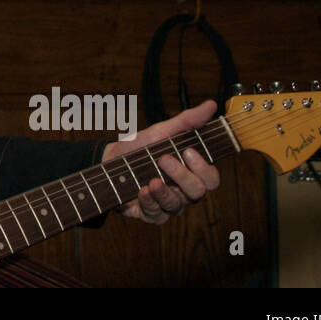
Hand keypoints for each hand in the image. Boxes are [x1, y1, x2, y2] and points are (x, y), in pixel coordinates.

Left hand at [101, 99, 220, 224]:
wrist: (109, 160)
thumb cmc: (140, 146)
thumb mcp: (162, 130)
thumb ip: (188, 121)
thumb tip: (211, 104)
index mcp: (191, 173)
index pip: (211, 179)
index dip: (204, 168)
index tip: (188, 151)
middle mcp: (184, 191)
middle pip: (198, 192)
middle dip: (182, 176)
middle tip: (163, 159)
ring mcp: (168, 204)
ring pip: (177, 205)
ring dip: (164, 191)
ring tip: (151, 179)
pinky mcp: (151, 214)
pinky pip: (157, 215)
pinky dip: (149, 202)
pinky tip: (142, 190)